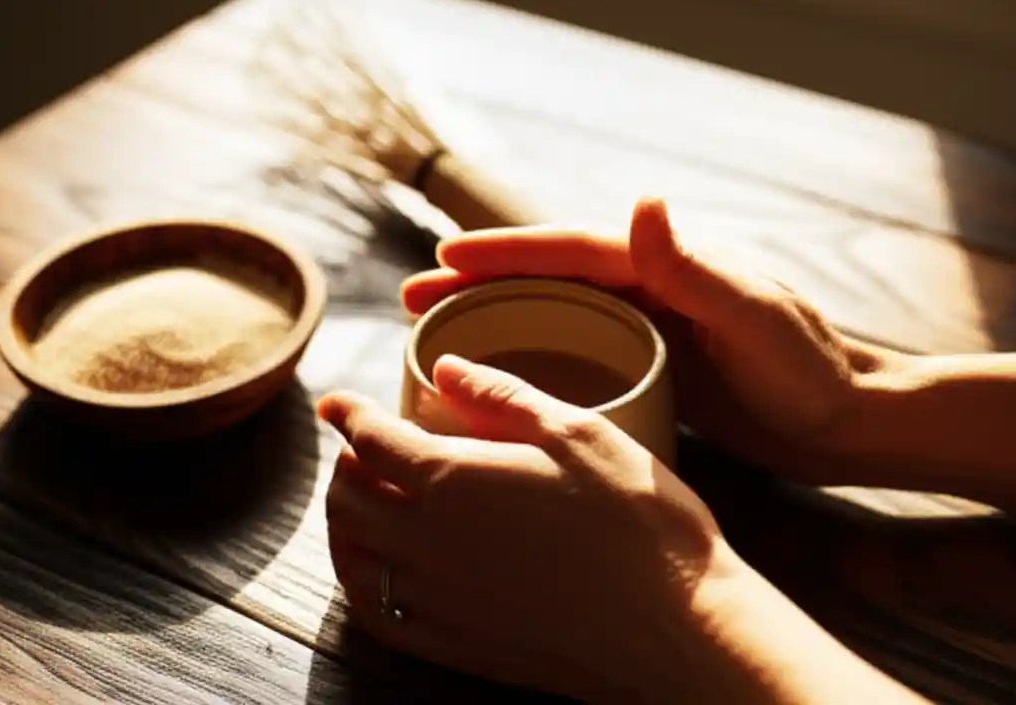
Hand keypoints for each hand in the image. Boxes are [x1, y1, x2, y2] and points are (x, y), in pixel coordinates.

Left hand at [319, 355, 736, 700]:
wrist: (677, 631)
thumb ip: (503, 396)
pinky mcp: (456, 647)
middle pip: (348, 500)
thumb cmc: (638, 522)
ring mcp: (438, 602)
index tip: (338, 403)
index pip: (371, 441)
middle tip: (361, 448)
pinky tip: (380, 572)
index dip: (349, 415)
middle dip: (344, 466)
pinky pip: (379, 616)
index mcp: (450, 482)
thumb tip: (447, 368)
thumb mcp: (579, 433)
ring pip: (354, 559)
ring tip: (363, 503)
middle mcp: (427, 545)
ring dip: (344, 522)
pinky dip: (362, 584)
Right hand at [402, 199, 893, 481]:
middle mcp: (650, 286)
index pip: (568, 250)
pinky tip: (502, 379)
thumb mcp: (755, 319)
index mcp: (665, 265)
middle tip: (411, 298)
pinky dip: (531, 355)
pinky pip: (576, 350)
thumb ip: (695, 269)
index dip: (504, 252)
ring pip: (553, 314)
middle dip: (478, 283)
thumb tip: (642, 202)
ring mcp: (650, 325)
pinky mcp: (655, 363)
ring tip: (435, 334)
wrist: (848, 422)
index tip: (442, 256)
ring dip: (495, 318)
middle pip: (547, 278)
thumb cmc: (809, 372)